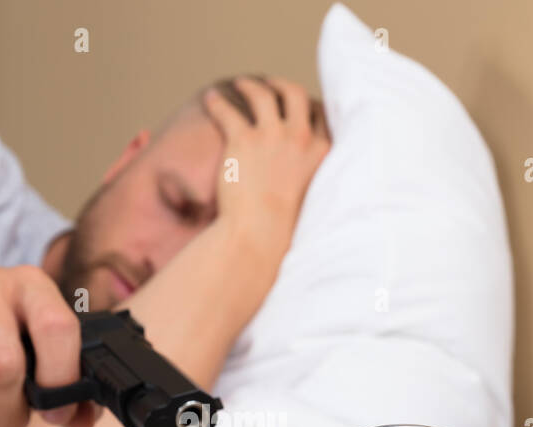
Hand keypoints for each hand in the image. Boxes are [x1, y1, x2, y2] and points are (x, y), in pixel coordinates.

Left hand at [201, 76, 330, 259]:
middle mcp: (301, 138)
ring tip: (240, 85)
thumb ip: (312, 176)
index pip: (320, 115)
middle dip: (282, 85)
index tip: (296, 106)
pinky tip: (211, 98)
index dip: (306, 106)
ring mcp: (272, 136)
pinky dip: (218, 102)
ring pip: (263, 94)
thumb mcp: (313, 198)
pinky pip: (228, 110)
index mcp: (322, 152)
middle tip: (270, 85)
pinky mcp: (243, 140)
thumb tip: (303, 175)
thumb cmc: (283, 228)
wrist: (259, 236)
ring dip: (251, 86)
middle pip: (295, 94)